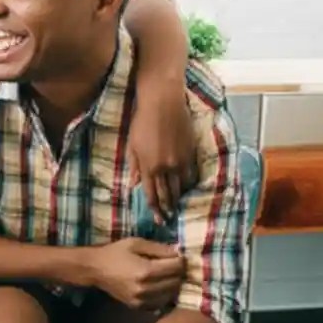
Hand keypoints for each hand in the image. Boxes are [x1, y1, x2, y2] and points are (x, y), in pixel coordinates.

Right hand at [90, 238, 185, 310]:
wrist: (94, 269)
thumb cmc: (114, 253)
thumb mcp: (135, 243)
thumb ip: (158, 248)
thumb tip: (178, 252)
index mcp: (146, 271)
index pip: (177, 267)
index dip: (180, 260)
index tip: (177, 256)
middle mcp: (147, 288)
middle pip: (176, 281)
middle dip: (178, 272)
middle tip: (172, 265)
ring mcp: (143, 300)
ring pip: (171, 294)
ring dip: (172, 284)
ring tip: (166, 275)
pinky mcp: (138, 306)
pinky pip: (161, 302)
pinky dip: (164, 294)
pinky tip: (158, 286)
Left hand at [128, 85, 196, 222]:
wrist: (163, 103)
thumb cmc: (142, 121)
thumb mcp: (132, 144)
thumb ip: (134, 166)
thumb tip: (133, 185)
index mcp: (148, 166)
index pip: (151, 193)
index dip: (155, 208)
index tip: (158, 219)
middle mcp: (165, 167)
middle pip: (167, 194)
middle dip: (167, 208)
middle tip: (169, 219)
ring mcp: (180, 161)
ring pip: (181, 186)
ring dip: (178, 198)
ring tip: (177, 207)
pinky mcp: (191, 153)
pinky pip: (191, 174)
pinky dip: (188, 184)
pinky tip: (187, 189)